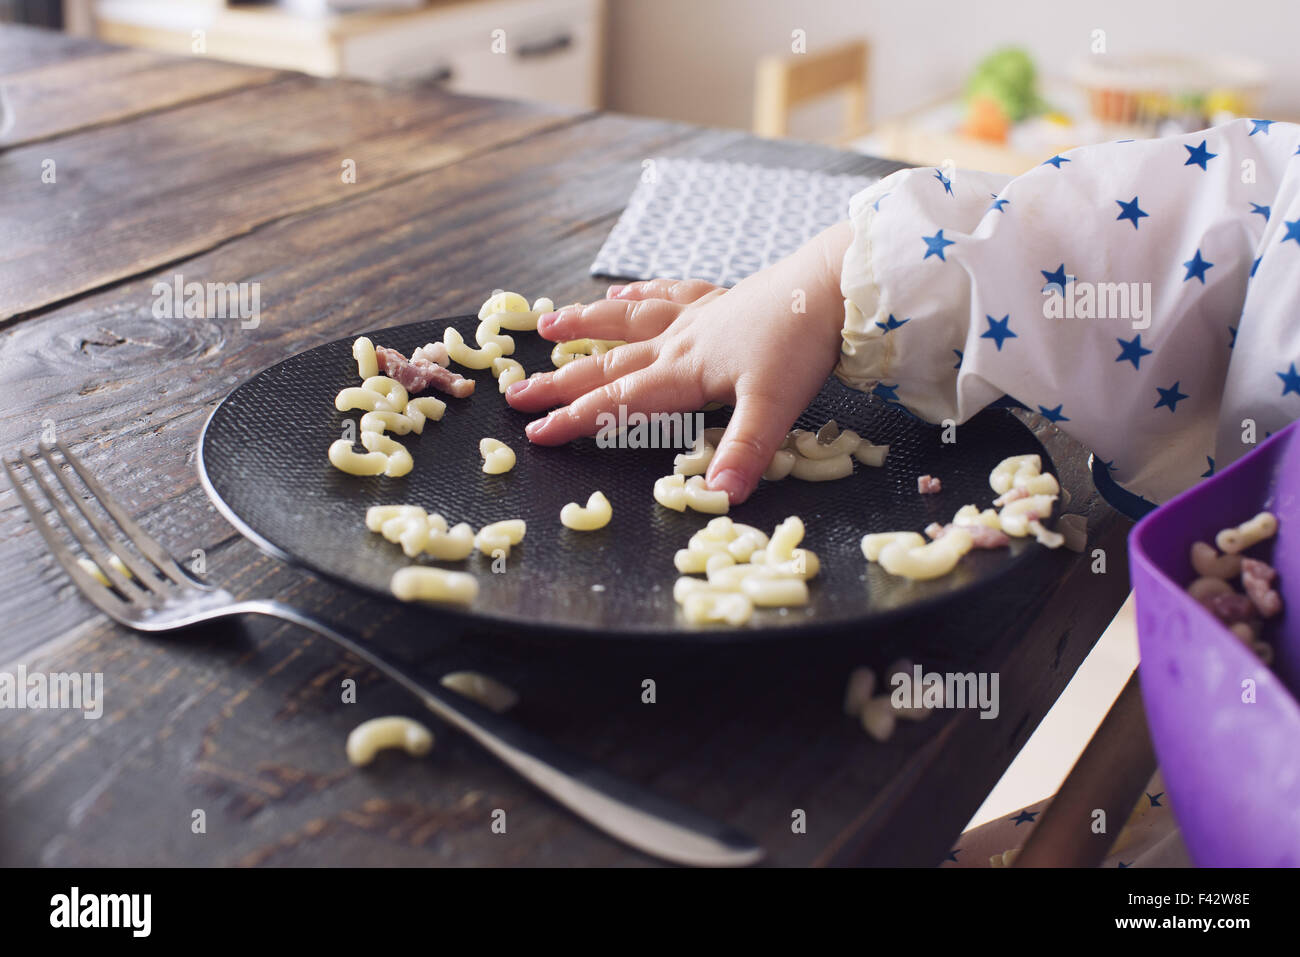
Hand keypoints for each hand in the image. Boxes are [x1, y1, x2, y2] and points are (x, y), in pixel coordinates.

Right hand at [505, 223, 851, 503]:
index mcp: (684, 372)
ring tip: (549, 325)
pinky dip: (641, 292)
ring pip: (626, 320)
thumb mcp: (775, 407)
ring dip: (586, 325)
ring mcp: (698, 315)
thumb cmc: (803, 344)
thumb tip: (718, 498)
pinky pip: (668, 293)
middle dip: (559, 382)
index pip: (617, 403)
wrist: (832, 284)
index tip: (536, 433)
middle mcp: (679, 341)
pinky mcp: (720, 297)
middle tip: (517, 392)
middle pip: (606, 364)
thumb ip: (743, 452)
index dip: (575, 420)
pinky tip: (623, 288)